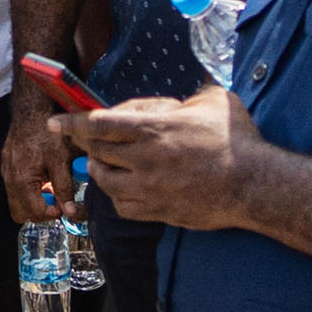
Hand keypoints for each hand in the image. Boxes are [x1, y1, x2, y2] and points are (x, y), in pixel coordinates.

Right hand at [1, 96, 77, 223]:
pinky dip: (29, 187)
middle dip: (39, 212)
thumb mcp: (61, 160)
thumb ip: (64, 187)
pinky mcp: (7, 164)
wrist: (32, 110)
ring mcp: (6, 171)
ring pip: (16, 200)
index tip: (64, 206)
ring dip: (34, 199)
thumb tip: (69, 211)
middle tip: (55, 201)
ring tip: (51, 185)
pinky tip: (43, 174)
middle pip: (20, 213)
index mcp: (22, 180)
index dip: (52, 214)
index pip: (35, 213)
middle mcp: (9, 179)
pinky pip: (15, 186)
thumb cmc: (47, 133)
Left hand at [63, 89, 245, 228]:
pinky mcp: (157, 211)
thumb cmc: (236, 139)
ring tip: (109, 161)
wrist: (255, 185)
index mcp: (155, 129)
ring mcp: (150, 189)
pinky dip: (117, 195)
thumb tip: (151, 105)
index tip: (55, 122)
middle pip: (97, 151)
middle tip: (87, 138)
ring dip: (101, 169)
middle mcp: (146, 160)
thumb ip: (176, 100)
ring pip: (104, 180)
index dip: (72, 122)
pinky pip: (122, 206)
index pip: (99, 124)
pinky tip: (126, 186)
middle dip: (86, 143)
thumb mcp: (210, 100)